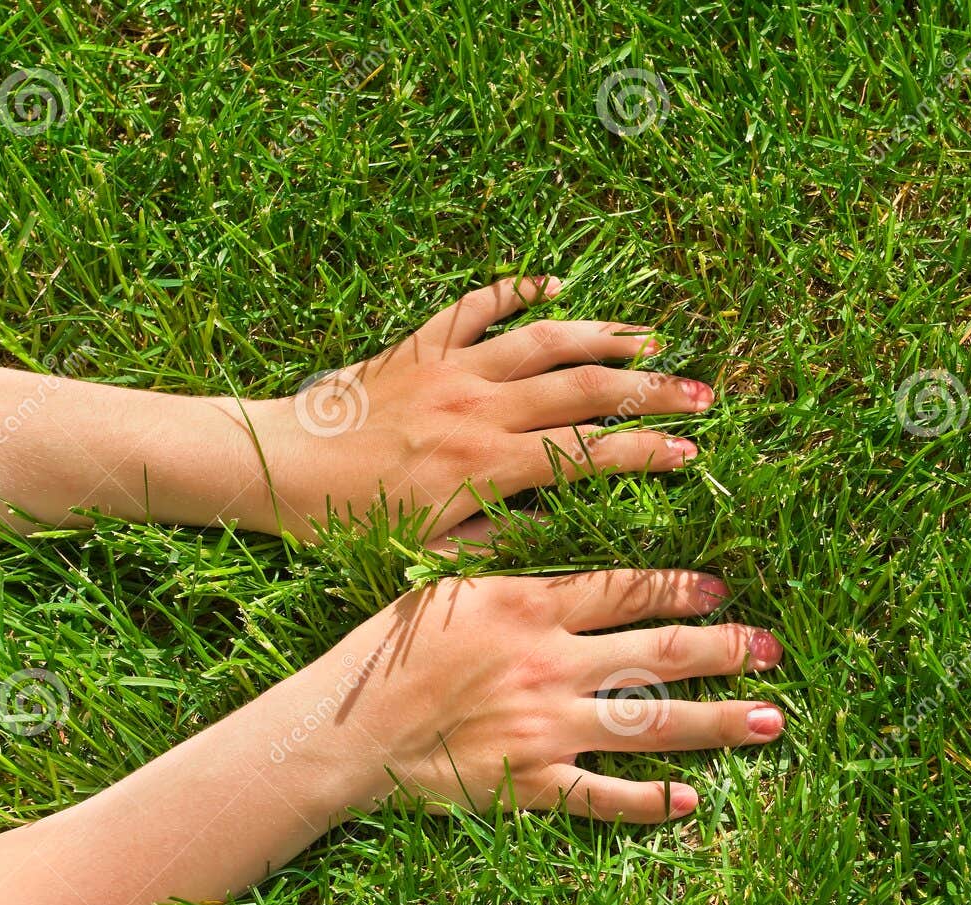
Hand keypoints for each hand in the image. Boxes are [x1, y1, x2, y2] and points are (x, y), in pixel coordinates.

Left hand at [246, 276, 712, 539]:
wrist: (270, 463)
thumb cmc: (345, 519)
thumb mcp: (426, 549)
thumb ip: (498, 539)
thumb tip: (561, 528)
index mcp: (487, 464)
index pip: (588, 453)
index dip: (645, 451)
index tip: (690, 452)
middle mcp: (480, 406)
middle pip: (586, 388)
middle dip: (652, 390)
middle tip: (700, 393)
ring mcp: (452, 367)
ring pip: (546, 339)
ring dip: (605, 336)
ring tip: (652, 339)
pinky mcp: (421, 344)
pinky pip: (479, 306)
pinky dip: (520, 292)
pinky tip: (557, 288)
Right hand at [320, 569, 784, 820]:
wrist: (342, 728)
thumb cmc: (388, 650)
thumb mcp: (448, 585)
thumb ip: (512, 565)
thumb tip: (559, 531)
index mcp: (530, 606)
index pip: (627, 591)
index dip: (682, 590)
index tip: (723, 591)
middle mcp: (551, 664)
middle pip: (658, 654)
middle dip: (725, 650)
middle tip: (773, 649)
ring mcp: (546, 727)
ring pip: (650, 723)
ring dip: (717, 721)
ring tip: (770, 719)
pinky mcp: (530, 783)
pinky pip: (601, 796)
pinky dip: (648, 802)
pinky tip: (692, 801)